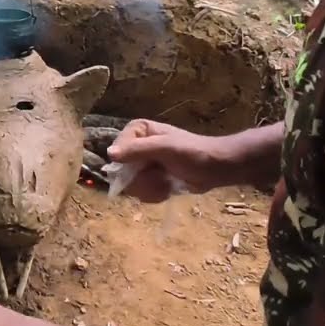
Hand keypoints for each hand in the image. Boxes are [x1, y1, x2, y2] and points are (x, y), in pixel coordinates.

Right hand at [106, 120, 253, 202]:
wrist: (215, 168)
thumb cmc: (192, 152)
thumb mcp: (164, 148)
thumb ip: (137, 150)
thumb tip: (110, 154)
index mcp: (137, 131)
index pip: (116, 152)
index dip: (129, 165)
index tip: (147, 167)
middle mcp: (136, 146)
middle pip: (121, 172)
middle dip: (142, 180)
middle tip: (160, 177)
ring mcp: (143, 164)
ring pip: (131, 186)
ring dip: (150, 189)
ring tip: (167, 183)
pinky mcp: (150, 179)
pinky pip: (141, 193)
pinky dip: (155, 194)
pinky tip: (168, 189)